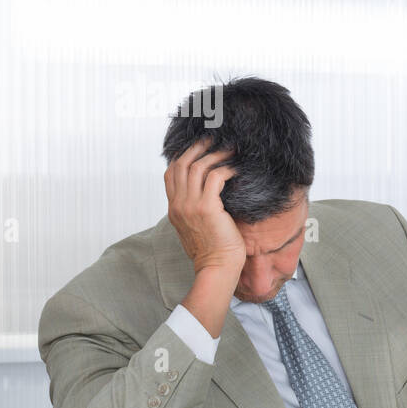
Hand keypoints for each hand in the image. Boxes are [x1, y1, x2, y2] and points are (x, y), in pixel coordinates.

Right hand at [164, 140, 243, 274]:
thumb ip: (195, 209)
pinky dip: (226, 169)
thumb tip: (209, 194)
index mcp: (174, 208)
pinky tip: (236, 169)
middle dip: (197, 148)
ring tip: (230, 150)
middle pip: (181, 164)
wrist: (217, 267)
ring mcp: (190, 205)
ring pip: (197, 167)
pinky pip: (215, 177)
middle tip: (213, 139)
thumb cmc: (214, 250)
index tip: (197, 147)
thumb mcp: (196, 227)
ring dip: (215, 155)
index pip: (170, 173)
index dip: (182, 155)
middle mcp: (178, 204)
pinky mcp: (207, 208)